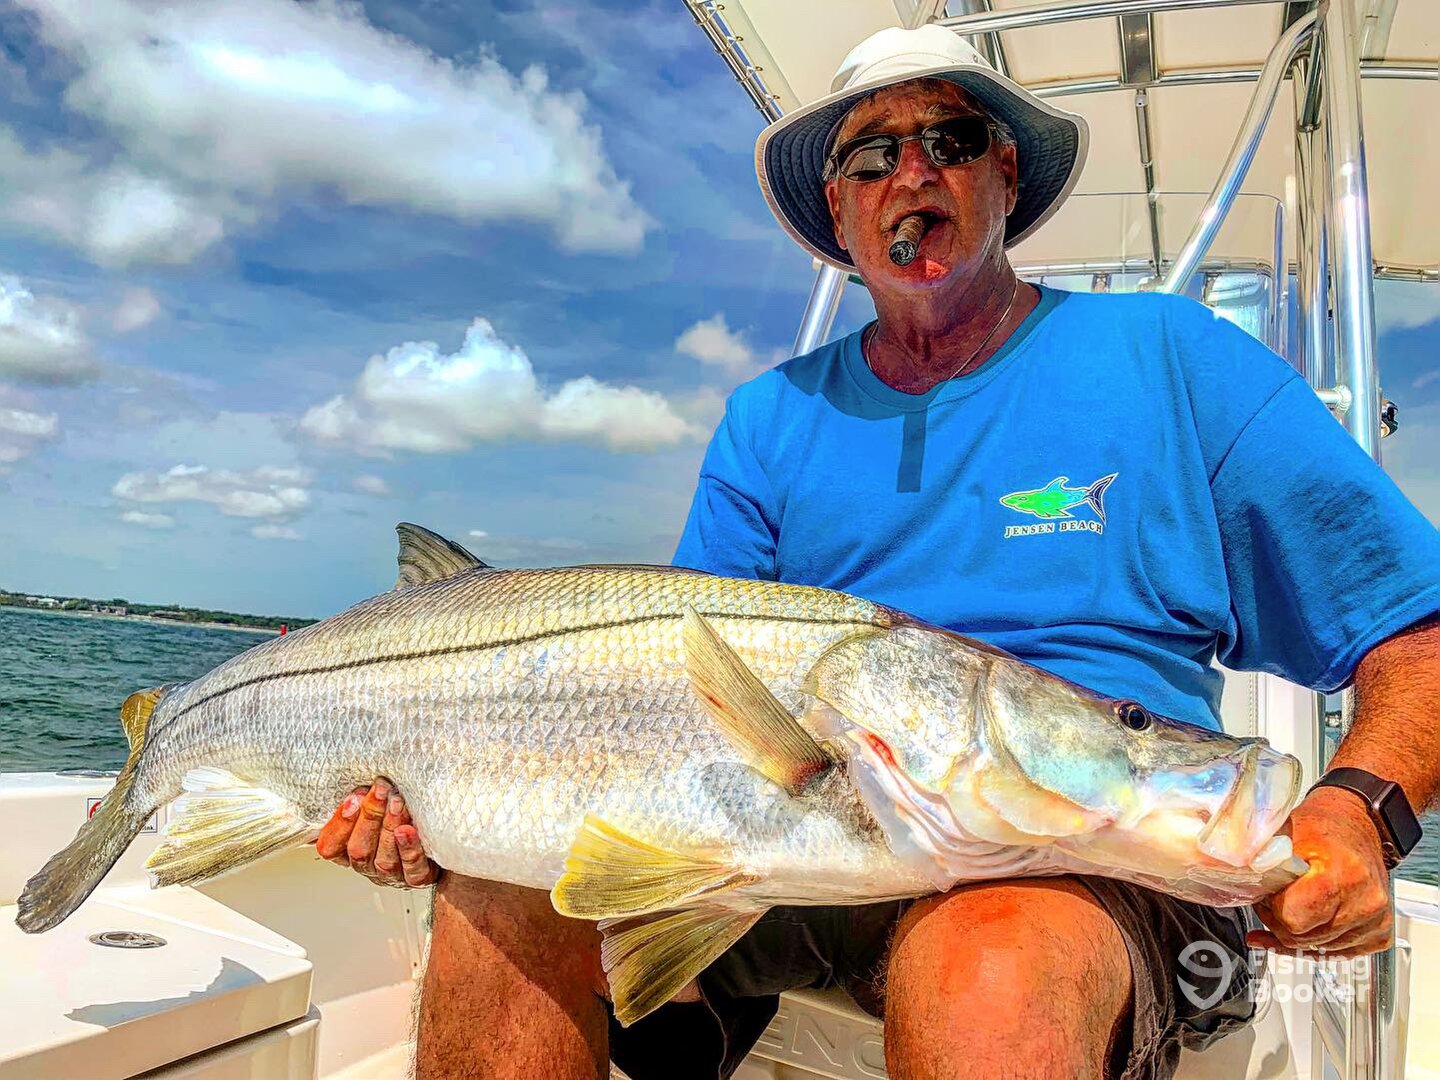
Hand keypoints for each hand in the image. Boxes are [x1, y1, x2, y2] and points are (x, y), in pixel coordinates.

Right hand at [316, 777, 440, 887]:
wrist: (441, 837)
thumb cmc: (401, 814)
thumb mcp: (376, 803)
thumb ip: (361, 796)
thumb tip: (355, 778)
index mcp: (349, 848)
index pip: (330, 846)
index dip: (339, 824)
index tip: (353, 797)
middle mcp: (368, 864)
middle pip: (359, 850)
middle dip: (369, 817)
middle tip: (381, 790)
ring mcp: (392, 875)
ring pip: (384, 859)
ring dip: (389, 828)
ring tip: (397, 803)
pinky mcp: (417, 878)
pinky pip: (411, 869)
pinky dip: (409, 849)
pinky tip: (408, 831)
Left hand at [1249, 786, 1391, 958]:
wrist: (1356, 824)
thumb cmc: (1321, 828)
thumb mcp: (1283, 834)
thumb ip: (1257, 858)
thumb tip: (1224, 871)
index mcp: (1340, 875)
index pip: (1292, 919)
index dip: (1271, 909)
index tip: (1266, 894)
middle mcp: (1364, 901)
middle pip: (1303, 938)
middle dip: (1279, 922)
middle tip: (1272, 900)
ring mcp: (1374, 920)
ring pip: (1318, 949)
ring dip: (1296, 934)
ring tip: (1287, 909)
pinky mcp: (1379, 932)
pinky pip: (1338, 953)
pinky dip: (1316, 943)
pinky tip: (1302, 928)